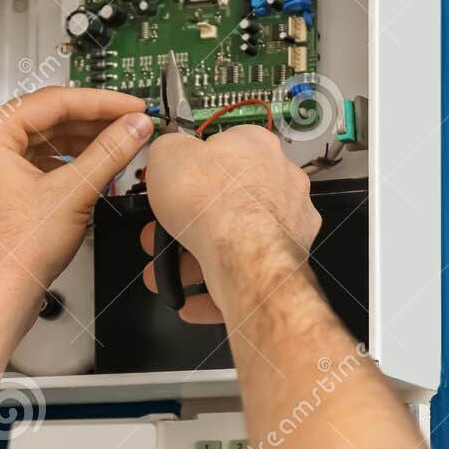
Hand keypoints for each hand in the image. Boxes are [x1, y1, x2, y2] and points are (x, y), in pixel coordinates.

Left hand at [0, 87, 152, 306]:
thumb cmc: (13, 252)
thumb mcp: (73, 192)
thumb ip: (109, 152)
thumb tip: (133, 128)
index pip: (53, 101)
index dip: (100, 102)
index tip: (130, 106)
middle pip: (48, 118)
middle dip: (94, 122)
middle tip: (130, 123)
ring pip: (44, 140)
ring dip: (83, 142)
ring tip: (119, 143)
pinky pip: (38, 162)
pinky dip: (68, 162)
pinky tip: (94, 167)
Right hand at [141, 125, 319, 323]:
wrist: (244, 255)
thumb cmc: (214, 202)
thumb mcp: (169, 154)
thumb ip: (169, 149)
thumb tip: (169, 152)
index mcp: (256, 147)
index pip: (223, 150)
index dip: (191, 171)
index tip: (173, 187)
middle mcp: (279, 182)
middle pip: (226, 201)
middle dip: (188, 224)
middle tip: (161, 235)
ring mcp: (287, 224)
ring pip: (235, 242)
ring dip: (194, 261)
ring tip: (168, 275)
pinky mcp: (285, 263)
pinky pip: (245, 276)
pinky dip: (216, 290)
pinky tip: (191, 301)